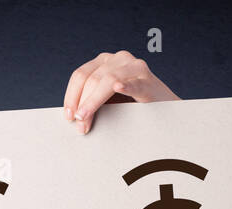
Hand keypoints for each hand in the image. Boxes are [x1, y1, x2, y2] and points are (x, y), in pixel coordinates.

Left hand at [63, 50, 179, 133]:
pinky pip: (134, 84)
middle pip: (92, 79)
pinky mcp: (149, 81)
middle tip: (80, 125)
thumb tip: (71, 116)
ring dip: (93, 102)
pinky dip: (126, 86)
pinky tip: (119, 87)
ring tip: (86, 118)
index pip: (81, 75)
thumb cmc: (132, 106)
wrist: (164, 112)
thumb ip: (91, 101)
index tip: (68, 116)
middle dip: (82, 104)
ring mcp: (135, 68)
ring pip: (107, 80)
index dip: (71, 96)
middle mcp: (119, 59)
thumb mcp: (108, 100)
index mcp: (105, 62)